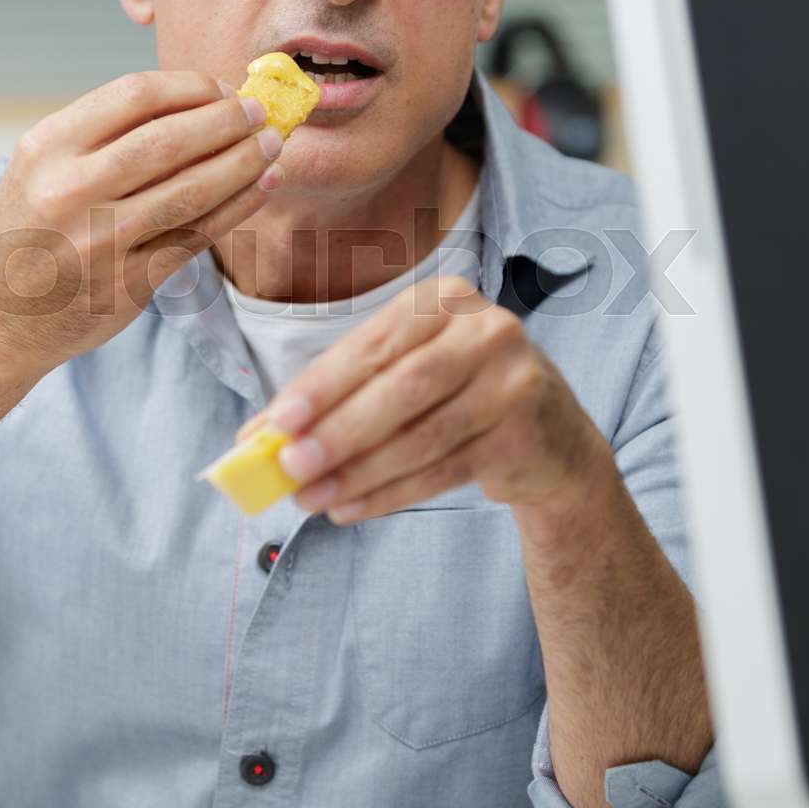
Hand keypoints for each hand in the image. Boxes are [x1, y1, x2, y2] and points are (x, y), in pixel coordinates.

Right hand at [0, 70, 283, 381]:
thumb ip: (106, 133)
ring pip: (192, 188)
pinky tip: (262, 186)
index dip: (191, 86)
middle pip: (170, 139)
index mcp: (48, 146)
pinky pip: (197, 235)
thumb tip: (201, 100)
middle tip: (260, 112)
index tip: (223, 88)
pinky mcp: (127, 283)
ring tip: (272, 146)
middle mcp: (69, 190)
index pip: (135, 95)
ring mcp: (99, 241)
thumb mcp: (44, 166)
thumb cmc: (34, 228)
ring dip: (244, 162)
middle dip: (228, 121)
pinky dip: (238, 205)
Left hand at [236, 274, 606, 520]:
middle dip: (339, 431)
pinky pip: (444, 469)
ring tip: (312, 498)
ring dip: (359, 472)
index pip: (374, 344)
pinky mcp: (525, 433)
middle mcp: (488, 330)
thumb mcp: (404, 376)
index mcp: (446, 299)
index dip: (322, 385)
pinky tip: (351, 508)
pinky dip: (390, 493)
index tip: (276, 422)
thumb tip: (259, 436)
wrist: (549, 437)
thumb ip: (339, 397)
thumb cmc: (455, 395)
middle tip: (290, 466)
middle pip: (402, 387)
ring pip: (423, 434)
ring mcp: (514, 381)